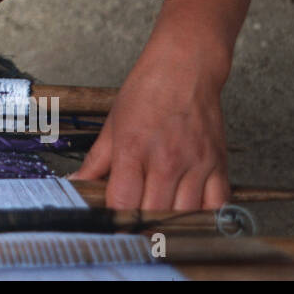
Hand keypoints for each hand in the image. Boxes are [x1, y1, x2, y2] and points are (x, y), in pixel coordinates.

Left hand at [70, 27, 229, 210]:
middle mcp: (166, 160)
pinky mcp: (218, 164)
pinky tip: (188, 212)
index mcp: (133, 150)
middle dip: (140, 226)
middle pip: (153, 214)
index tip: (110, 225)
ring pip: (184, 215)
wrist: (185, 67)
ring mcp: (195, 164)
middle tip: (133, 226)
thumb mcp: (112, 124)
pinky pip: (216, 205)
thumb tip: (75, 184)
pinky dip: (203, 216)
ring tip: (158, 221)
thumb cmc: (147, 91)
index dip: (114, 220)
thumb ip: (96, 161)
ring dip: (169, 223)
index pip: (122, 202)